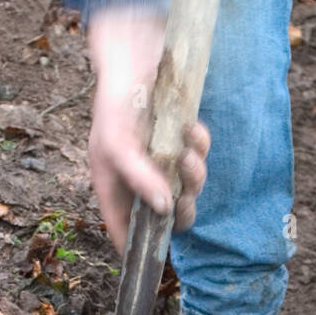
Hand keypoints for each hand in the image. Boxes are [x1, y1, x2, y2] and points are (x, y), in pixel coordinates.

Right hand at [87, 8, 209, 254]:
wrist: (135, 53)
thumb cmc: (115, 100)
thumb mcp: (117, 141)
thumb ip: (138, 178)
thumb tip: (165, 208)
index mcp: (115, 187)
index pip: (127, 232)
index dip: (140, 250)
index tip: (157, 261)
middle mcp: (140, 180)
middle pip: (168, 218)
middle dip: (181, 209)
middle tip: (184, 196)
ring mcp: (162, 162)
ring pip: (189, 188)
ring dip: (195, 174)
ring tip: (188, 150)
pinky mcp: (181, 141)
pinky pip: (199, 156)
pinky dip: (200, 145)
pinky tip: (192, 128)